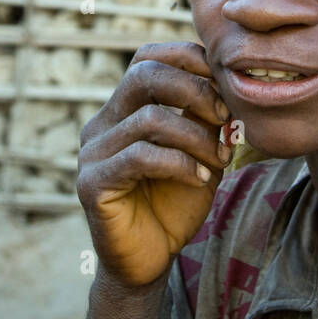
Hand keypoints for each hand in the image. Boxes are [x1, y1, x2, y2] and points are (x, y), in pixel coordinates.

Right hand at [76, 42, 231, 287]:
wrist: (151, 260)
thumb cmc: (176, 200)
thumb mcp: (199, 149)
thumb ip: (204, 115)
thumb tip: (226, 78)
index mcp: (123, 108)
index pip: (146, 57)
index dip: (187, 58)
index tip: (225, 80)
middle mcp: (101, 124)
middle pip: (143, 74)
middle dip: (194, 89)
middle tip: (226, 116)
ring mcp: (92, 152)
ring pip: (149, 118)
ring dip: (197, 136)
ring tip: (220, 158)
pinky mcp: (91, 183)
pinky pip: (141, 156)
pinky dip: (181, 163)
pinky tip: (201, 179)